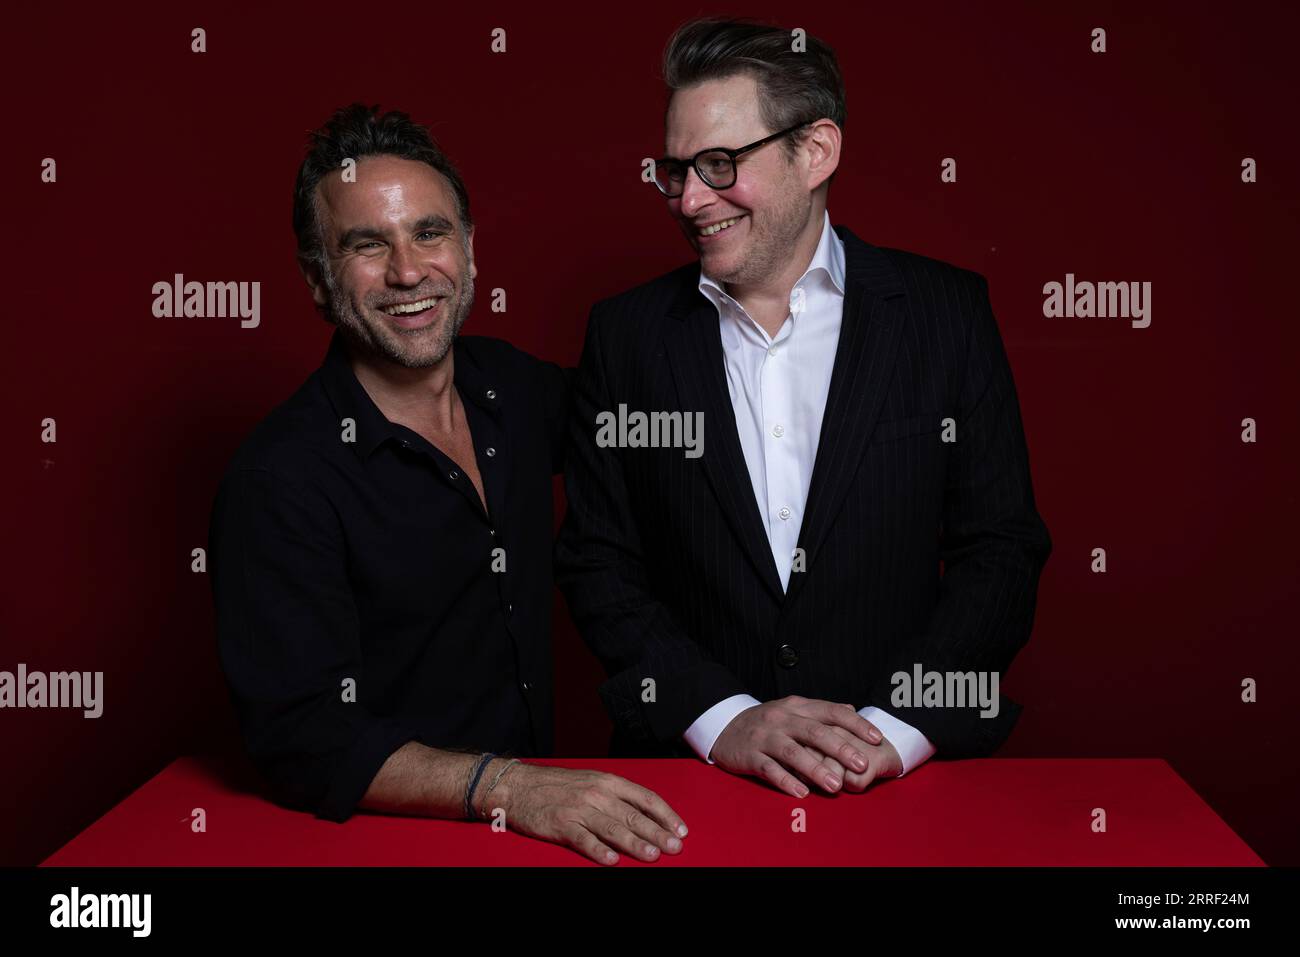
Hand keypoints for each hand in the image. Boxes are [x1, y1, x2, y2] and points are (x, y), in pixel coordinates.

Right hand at [492, 763, 687, 865]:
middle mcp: (596, 794)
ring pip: (613, 828)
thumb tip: (645, 815)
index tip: (680, 828)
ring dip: (635, 844)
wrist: (518, 785)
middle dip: (657, 832)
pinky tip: (612, 861)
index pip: (645, 797)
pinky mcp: (561, 825)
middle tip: (674, 846)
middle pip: (633, 815)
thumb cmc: (556, 784)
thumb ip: (616, 796)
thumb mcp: (591, 780)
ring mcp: (579, 809)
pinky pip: (584, 840)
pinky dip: (599, 851)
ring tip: (652, 855)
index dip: (665, 814)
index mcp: (607, 781)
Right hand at [709, 695, 884, 796]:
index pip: (831, 711)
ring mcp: (765, 737)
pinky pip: (769, 769)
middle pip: (815, 732)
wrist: (724, 725)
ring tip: (835, 786)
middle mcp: (782, 718)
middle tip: (862, 764)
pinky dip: (786, 781)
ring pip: (793, 752)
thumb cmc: (766, 722)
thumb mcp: (792, 710)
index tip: (876, 738)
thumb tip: (851, 708)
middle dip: (841, 748)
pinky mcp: (750, 755)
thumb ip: (821, 712)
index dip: (855, 723)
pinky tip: (801, 793)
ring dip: (816, 769)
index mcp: (797, 707)